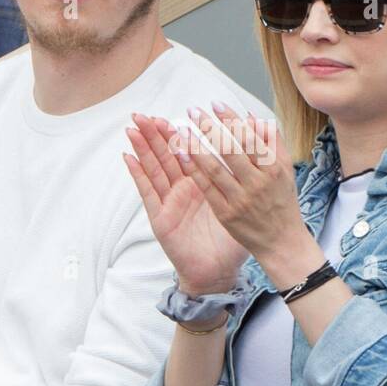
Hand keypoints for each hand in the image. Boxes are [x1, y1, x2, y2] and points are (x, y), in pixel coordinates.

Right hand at [124, 113, 250, 294]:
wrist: (217, 273)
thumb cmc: (230, 242)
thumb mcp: (241, 206)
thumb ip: (246, 182)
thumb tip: (259, 152)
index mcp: (204, 185)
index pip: (191, 152)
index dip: (184, 133)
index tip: (179, 112)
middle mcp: (184, 190)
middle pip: (168, 156)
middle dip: (158, 134)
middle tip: (147, 112)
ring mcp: (170, 202)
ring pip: (154, 168)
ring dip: (143, 146)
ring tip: (133, 126)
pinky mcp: (160, 217)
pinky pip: (147, 192)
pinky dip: (137, 174)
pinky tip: (127, 156)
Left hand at [167, 102, 305, 263]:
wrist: (282, 242)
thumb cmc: (282, 202)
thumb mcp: (286, 170)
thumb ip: (272, 142)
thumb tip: (252, 117)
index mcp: (273, 169)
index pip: (249, 137)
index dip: (231, 119)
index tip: (215, 104)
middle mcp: (257, 183)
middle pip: (230, 150)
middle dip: (209, 127)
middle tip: (193, 111)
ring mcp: (241, 200)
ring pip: (215, 168)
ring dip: (196, 147)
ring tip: (181, 130)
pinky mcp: (226, 214)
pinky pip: (207, 188)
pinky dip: (194, 170)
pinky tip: (182, 155)